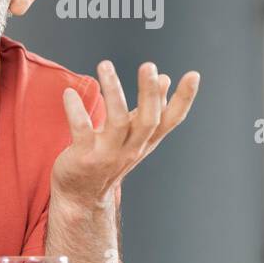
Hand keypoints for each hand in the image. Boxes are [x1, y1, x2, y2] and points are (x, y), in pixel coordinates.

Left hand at [52, 60, 199, 209]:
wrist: (81, 197)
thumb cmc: (107, 160)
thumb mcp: (132, 136)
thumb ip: (148, 109)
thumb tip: (165, 78)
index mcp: (145, 141)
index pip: (171, 120)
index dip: (184, 99)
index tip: (194, 74)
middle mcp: (131, 149)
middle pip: (148, 121)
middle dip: (149, 93)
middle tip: (148, 65)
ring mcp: (108, 155)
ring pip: (117, 122)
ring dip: (113, 91)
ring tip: (105, 65)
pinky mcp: (84, 158)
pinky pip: (82, 130)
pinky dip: (76, 110)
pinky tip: (69, 93)